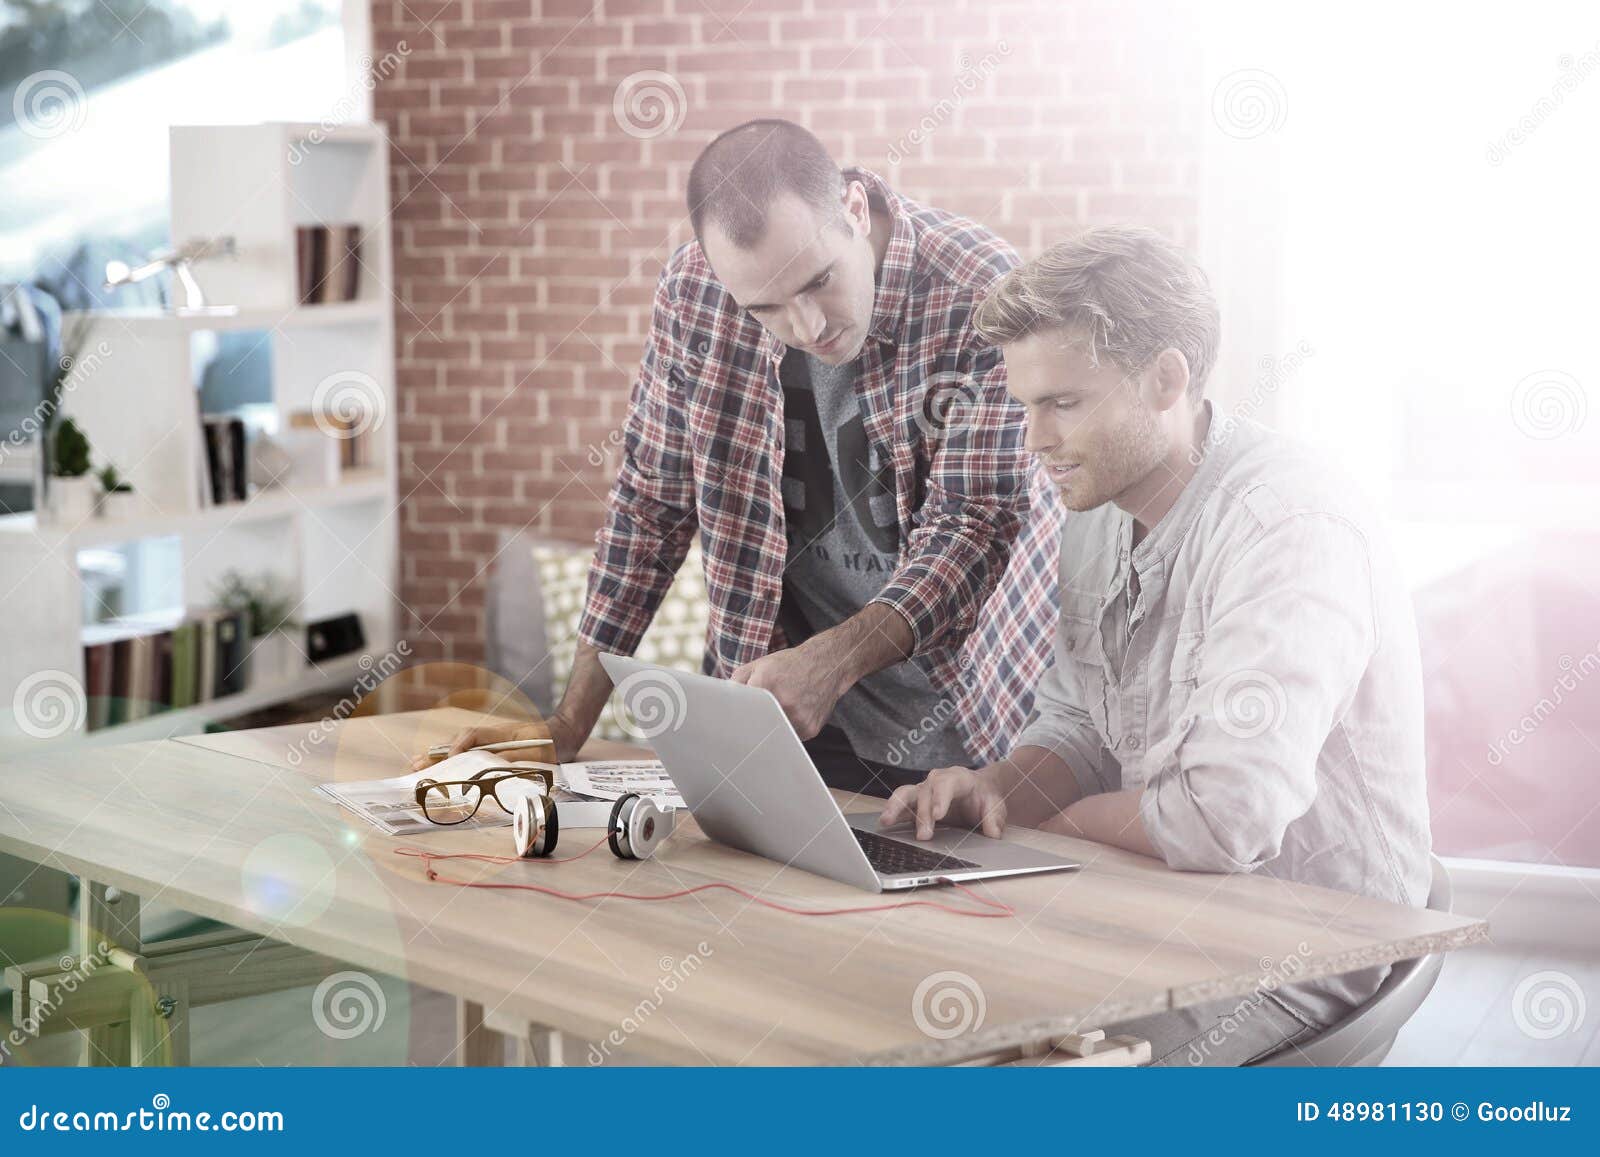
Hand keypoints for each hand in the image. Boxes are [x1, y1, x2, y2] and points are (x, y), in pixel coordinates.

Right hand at [409, 717, 575, 770]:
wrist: (561, 735)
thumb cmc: (549, 743)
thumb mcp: (536, 751)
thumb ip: (514, 757)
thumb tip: (491, 763)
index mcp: (500, 733)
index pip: (472, 736)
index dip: (459, 746)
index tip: (451, 757)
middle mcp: (490, 737)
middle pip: (458, 743)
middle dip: (437, 754)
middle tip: (415, 764)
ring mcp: (488, 744)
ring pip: (458, 750)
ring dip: (438, 758)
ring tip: (415, 765)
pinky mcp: (489, 752)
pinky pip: (465, 756)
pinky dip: (449, 763)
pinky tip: (433, 767)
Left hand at [730, 644, 847, 740]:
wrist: (828, 664)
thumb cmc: (790, 665)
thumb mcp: (759, 665)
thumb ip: (737, 682)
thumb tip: (723, 701)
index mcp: (766, 683)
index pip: (742, 711)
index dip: (735, 719)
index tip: (729, 727)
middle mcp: (784, 702)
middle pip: (757, 726)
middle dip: (751, 726)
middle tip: (747, 726)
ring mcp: (799, 718)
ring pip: (774, 735)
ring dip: (771, 728)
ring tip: (779, 711)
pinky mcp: (810, 729)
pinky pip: (790, 738)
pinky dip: (786, 730)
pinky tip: (793, 714)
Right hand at [878, 766, 1007, 840]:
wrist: (978, 791)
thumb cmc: (985, 797)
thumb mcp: (996, 805)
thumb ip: (994, 818)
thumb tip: (993, 833)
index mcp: (958, 778)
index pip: (946, 784)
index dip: (940, 798)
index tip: (938, 815)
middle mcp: (936, 781)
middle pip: (924, 792)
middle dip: (922, 814)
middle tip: (923, 836)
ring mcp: (923, 790)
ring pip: (905, 793)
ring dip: (896, 807)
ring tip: (886, 821)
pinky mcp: (915, 802)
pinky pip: (901, 805)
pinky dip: (893, 813)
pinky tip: (884, 824)